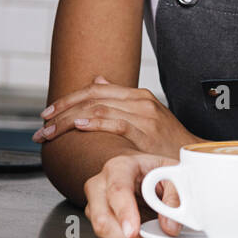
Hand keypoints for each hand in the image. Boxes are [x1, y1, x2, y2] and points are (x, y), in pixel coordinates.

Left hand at [34, 75, 198, 157]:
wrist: (195, 155)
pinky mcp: (146, 131)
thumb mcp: (147, 114)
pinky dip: (94, 122)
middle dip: (62, 110)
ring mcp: (143, 115)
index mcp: (138, 95)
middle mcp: (140, 101)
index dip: (68, 99)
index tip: (49, 113)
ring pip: (98, 109)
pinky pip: (115, 122)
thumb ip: (120, 99)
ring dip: (69, 120)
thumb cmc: (168, 141)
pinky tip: (78, 126)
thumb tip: (96, 81)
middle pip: (92, 97)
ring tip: (51, 132)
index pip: (95, 89)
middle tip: (43, 124)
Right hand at [83, 152, 182, 237]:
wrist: (143, 172)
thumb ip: (175, 197)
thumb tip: (169, 226)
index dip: (125, 213)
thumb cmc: (155, 171)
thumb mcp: (172, 175)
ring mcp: (95, 204)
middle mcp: (101, 185)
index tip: (133, 232)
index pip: (117, 190)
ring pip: (103, 233)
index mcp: (120, 167)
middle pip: (102, 217)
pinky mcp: (98, 221)